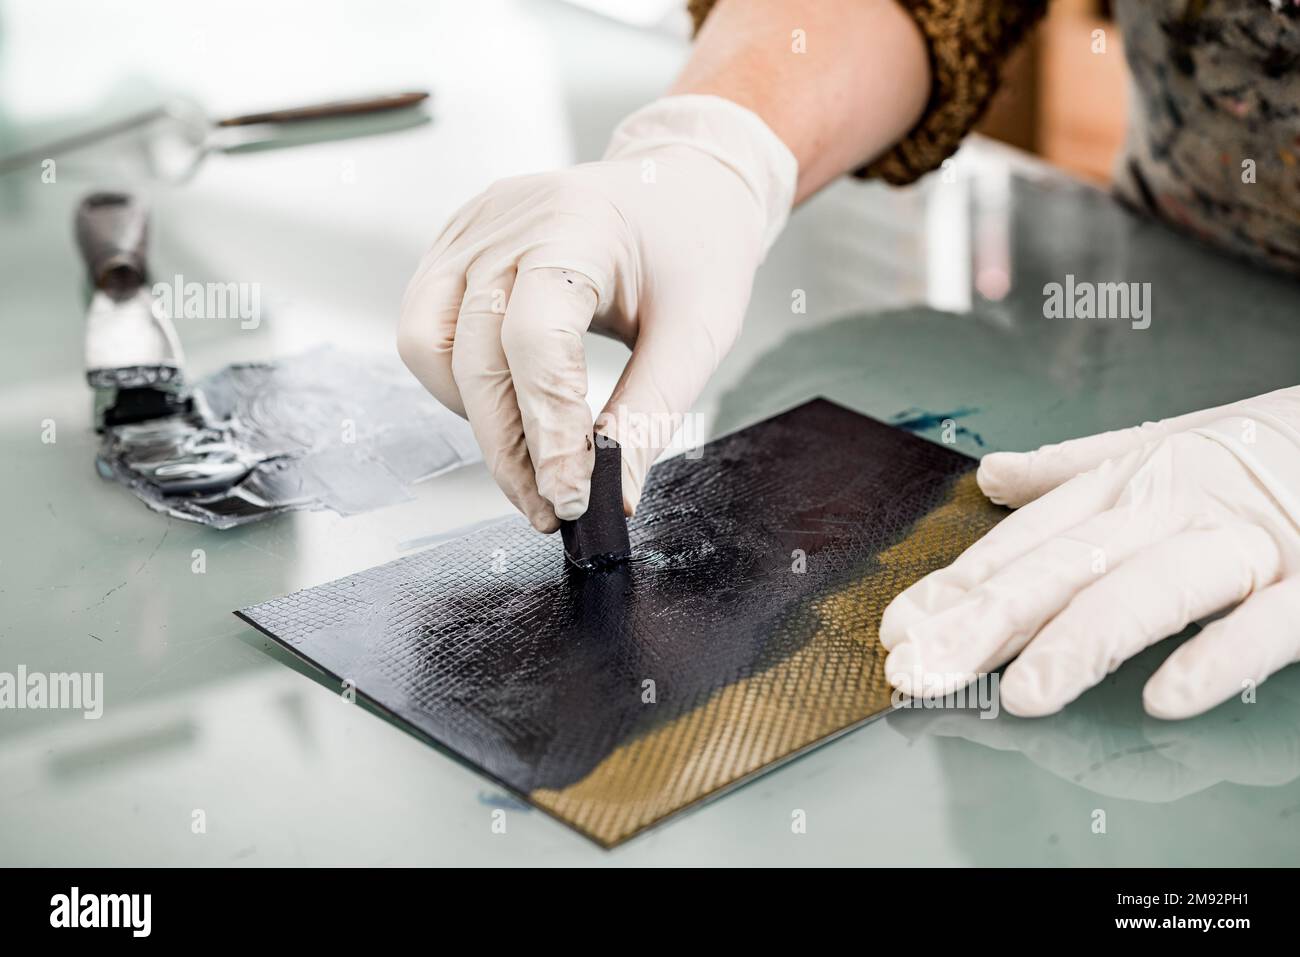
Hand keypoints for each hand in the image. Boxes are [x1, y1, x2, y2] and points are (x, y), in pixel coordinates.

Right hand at [397, 95, 795, 530]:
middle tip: (549, 508)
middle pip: (477, 357)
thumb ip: (648, 415)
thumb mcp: (697, 333)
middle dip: (511, 450)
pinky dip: (459, 382)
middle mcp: (509, 223)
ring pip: (430, 346)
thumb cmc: (695, 250)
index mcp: (578, 227)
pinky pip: (426, 328)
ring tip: (530, 454)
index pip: (536, 338)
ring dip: (474, 418)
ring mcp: (471, 231)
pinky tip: (508, 405)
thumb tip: (613, 494)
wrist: (682, 185)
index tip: (569, 497)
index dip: (546, 428)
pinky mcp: (454, 247)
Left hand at [881, 386, 1299, 718]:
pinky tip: (1165, 698)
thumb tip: (991, 474)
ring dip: (1082, 641)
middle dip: (985, 621)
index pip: (1027, 542)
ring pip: (1149, 590)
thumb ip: (1073, 468)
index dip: (959, 586)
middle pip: (1063, 567)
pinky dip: (1218, 657)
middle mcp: (1170, 508)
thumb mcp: (1161, 445)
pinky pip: (1264, 624)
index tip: (899, 628)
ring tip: (1024, 695)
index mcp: (1128, 482)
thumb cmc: (1259, 446)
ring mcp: (1241, 544)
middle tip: (923, 669)